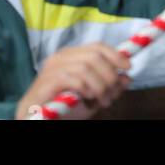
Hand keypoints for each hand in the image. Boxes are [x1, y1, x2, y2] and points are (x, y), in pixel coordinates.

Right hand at [14, 43, 131, 120]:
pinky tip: (88, 98)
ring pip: (86, 66)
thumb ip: (108, 87)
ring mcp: (53, 68)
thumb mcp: (91, 97)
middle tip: (112, 95)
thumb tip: (126, 77)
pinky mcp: (47, 81)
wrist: (36, 118)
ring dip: (100, 86)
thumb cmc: (63, 107)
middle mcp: (61, 57)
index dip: (115, 54)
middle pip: (94, 55)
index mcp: (72, 55)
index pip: (97, 46)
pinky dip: (85, 88)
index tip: (128, 67)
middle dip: (109, 75)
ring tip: (103, 101)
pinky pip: (73, 78)